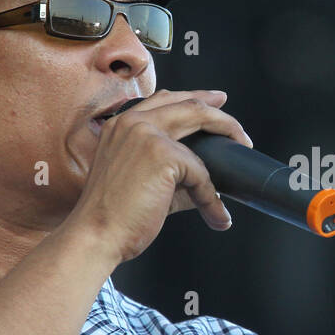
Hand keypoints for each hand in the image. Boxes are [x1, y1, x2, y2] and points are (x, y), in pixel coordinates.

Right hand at [65, 89, 253, 264]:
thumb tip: (207, 183)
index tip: (215, 102)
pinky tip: (214, 212)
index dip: (193, 98)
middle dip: (219, 113)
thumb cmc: (112, 216)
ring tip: (237, 162)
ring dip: (227, 139)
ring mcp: (146, 133)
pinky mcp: (162, 154)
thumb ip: (174, 174)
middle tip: (239, 129)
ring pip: (200, 120)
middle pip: (187, 103)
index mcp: (121, 125)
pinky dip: (210, 195)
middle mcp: (132, 122)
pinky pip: (200, 171)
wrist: (96, 235)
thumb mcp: (142, 182)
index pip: (163, 100)